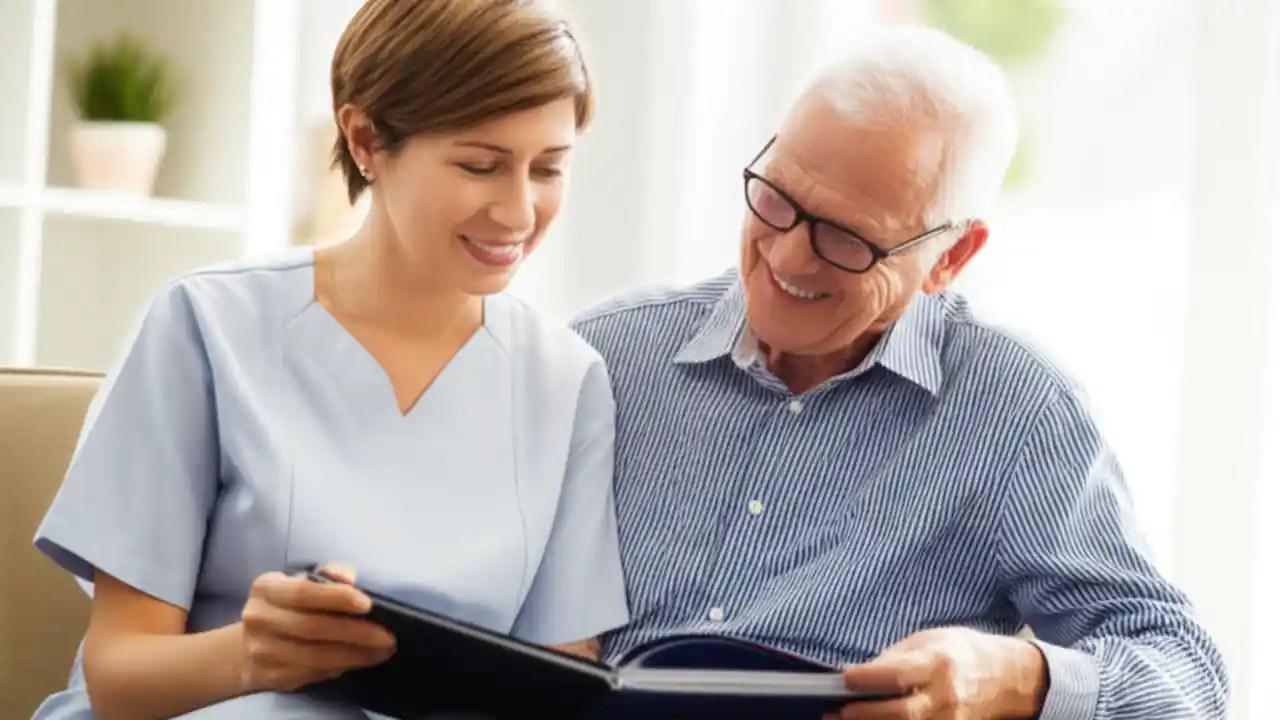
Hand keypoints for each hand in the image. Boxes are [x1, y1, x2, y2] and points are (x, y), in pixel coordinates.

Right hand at [237, 563, 396, 692]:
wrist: (251, 643)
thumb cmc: (287, 605)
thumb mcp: (300, 581)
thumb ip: (328, 574)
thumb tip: (349, 577)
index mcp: (266, 588)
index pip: (303, 592)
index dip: (337, 598)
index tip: (368, 604)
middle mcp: (258, 618)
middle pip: (313, 627)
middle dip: (356, 632)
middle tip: (387, 636)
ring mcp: (261, 650)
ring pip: (316, 656)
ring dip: (355, 654)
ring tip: (382, 651)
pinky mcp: (271, 675)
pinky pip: (313, 673)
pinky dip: (341, 667)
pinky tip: (360, 660)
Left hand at [824, 627, 1046, 719]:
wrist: (1005, 677)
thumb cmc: (961, 652)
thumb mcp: (928, 639)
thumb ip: (895, 657)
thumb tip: (860, 672)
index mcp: (938, 664)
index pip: (899, 675)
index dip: (868, 679)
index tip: (844, 679)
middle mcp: (946, 696)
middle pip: (902, 713)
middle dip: (867, 714)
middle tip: (839, 711)